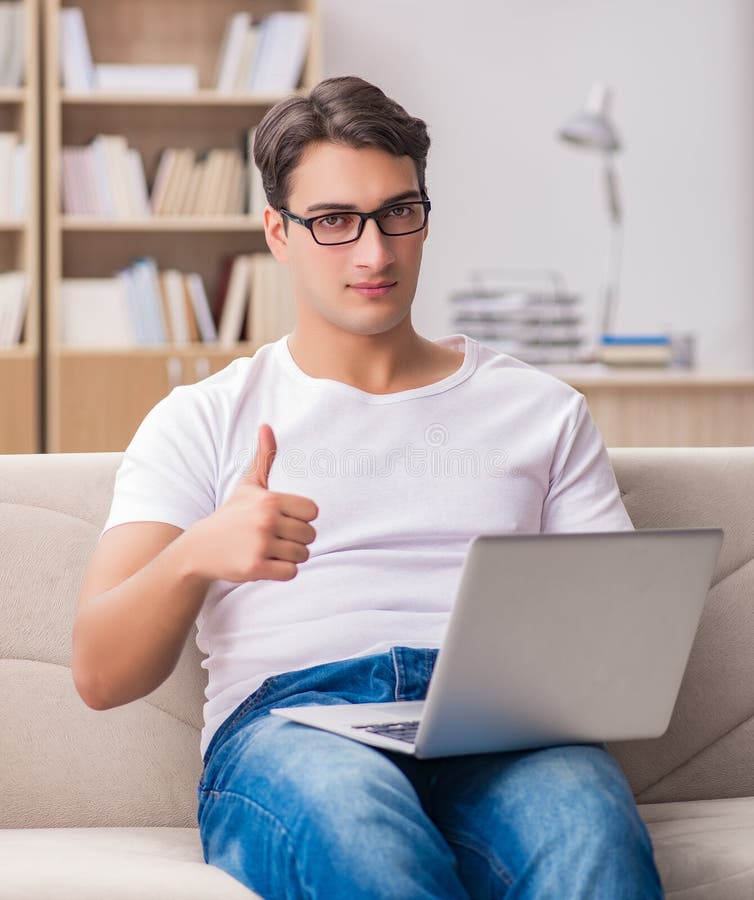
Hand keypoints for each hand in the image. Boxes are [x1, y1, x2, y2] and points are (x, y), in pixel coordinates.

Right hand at [186, 423, 317, 582]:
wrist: (200, 548)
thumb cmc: (231, 514)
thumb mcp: (248, 485)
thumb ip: (263, 457)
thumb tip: (266, 425)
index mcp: (269, 500)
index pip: (313, 512)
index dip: (301, 518)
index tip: (282, 519)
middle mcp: (266, 520)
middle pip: (310, 535)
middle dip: (296, 539)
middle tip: (272, 538)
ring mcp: (260, 545)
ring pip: (303, 555)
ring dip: (289, 556)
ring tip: (267, 550)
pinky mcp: (256, 567)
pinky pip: (291, 573)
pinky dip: (282, 571)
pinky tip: (264, 563)